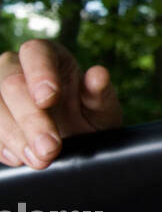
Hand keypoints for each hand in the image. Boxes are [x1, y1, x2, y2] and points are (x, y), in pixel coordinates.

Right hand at [0, 40, 121, 169]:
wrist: (73, 138)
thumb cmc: (88, 114)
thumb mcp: (102, 108)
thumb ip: (101, 93)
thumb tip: (98, 75)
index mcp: (48, 55)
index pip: (36, 52)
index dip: (39, 73)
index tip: (48, 99)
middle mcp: (16, 66)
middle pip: (11, 83)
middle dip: (30, 119)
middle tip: (50, 148)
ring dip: (14, 136)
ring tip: (39, 159)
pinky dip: (1, 146)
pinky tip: (19, 158)